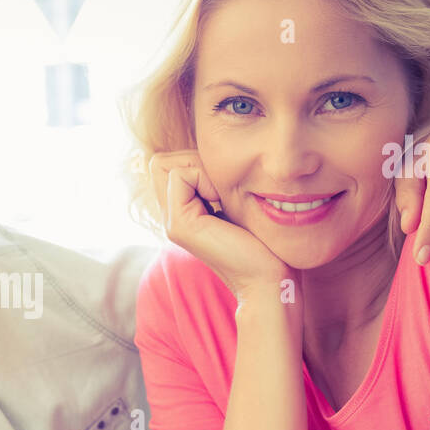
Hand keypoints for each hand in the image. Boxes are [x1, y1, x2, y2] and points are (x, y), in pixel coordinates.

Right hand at [152, 150, 292, 304]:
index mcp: (181, 212)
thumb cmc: (263, 241)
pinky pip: (180, 175)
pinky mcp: (179, 225)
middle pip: (161, 162)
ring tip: (221, 196)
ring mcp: (171, 222)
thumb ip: (215, 182)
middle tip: (220, 187)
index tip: (222, 186)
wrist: (268, 276)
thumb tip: (210, 152)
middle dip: (192, 161)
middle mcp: (170, 217)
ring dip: (199, 169)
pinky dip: (204, 178)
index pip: (167, 164)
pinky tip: (221, 202)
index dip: (194, 162)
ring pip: (165, 165)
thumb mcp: (234, 201)